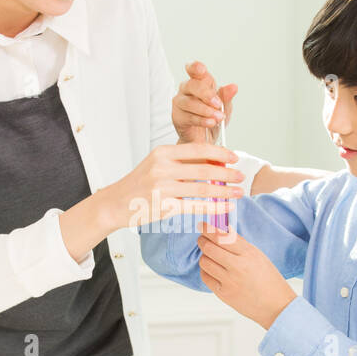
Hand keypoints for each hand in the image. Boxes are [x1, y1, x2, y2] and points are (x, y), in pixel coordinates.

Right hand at [106, 142, 244, 229]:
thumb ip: (181, 162)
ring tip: (238, 192)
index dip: (219, 152)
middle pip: (204, 169)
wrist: (116, 203)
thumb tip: (214, 161)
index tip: (234, 157)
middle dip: (226, 173)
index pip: (197, 149)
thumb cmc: (139, 184)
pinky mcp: (164, 206)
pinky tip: (226, 207)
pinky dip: (214, 207)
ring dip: (224, 191)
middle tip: (240, 176)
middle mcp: (162, 168)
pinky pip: (195, 206)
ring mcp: (162, 188)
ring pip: (202, 188)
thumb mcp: (157, 164)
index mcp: (162, 153)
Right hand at [173, 61, 237, 143]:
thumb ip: (226, 97)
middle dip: (207, 94)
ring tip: (218, 118)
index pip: (194, 70)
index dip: (196, 67)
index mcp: (199, 83)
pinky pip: (188, 117)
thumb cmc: (212, 120)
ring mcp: (180, 103)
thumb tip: (233, 87)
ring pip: (190, 102)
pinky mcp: (177, 117)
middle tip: (218, 104)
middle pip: (192, 85)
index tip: (202, 70)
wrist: (205, 141)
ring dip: (206, 110)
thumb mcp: (224, 108)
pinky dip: (201, 120)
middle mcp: (186, 90)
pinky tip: (210, 123)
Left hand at [196, 223, 295, 328]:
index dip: (209, 229)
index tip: (203, 225)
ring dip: (204, 256)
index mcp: (248, 254)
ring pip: (204, 262)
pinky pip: (206, 277)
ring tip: (210, 257)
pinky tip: (212, 270)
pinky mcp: (223, 294)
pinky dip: (206, 271)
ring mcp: (229, 281)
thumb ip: (240, 244)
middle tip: (202, 240)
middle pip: (209, 248)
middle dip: (202, 241)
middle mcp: (238, 266)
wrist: (276, 306)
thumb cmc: (269, 280)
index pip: (222, 236)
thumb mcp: (258, 256)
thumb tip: (222, 230)